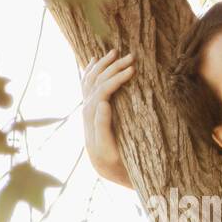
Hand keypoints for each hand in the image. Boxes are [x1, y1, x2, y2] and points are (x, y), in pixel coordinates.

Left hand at [80, 47, 134, 188]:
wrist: (105, 168)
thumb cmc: (113, 161)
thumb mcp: (108, 148)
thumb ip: (103, 125)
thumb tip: (103, 102)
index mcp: (93, 116)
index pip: (102, 89)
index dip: (117, 78)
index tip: (134, 71)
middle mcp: (88, 108)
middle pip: (96, 80)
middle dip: (113, 67)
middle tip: (131, 57)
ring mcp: (89, 107)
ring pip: (91, 79)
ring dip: (103, 65)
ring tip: (115, 52)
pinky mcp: (93, 108)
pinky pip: (89, 84)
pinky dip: (93, 71)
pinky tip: (96, 62)